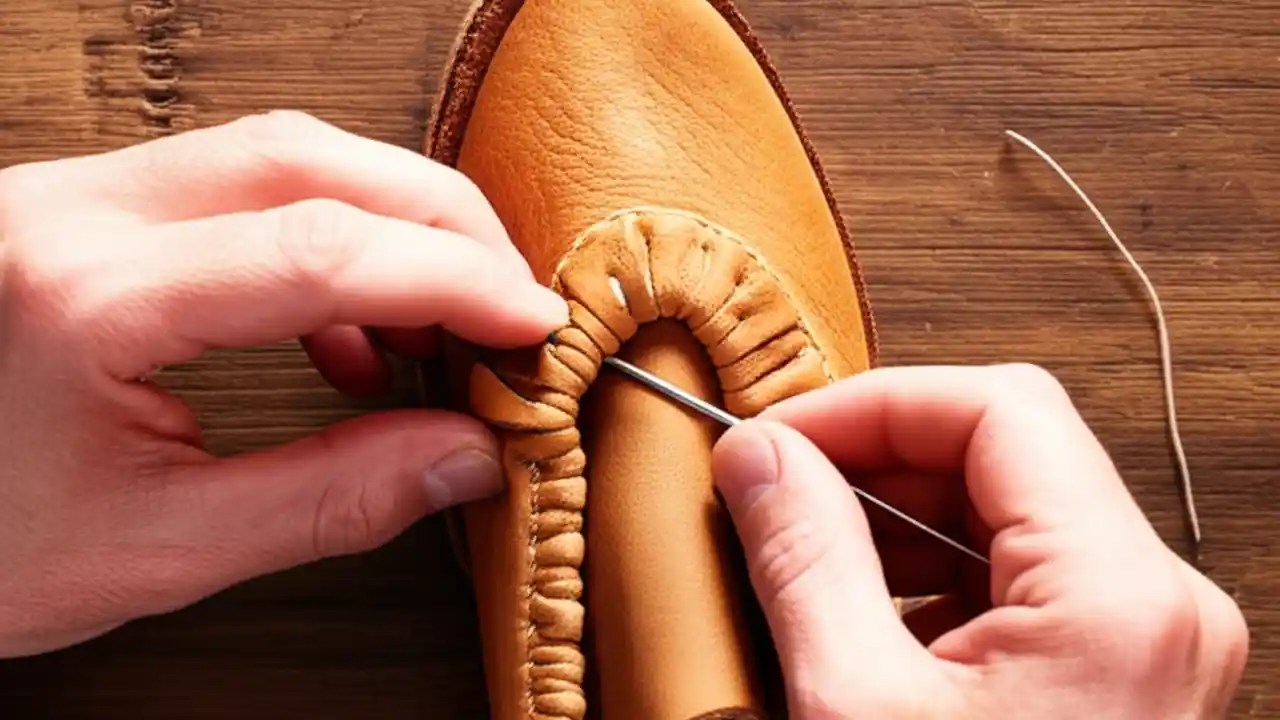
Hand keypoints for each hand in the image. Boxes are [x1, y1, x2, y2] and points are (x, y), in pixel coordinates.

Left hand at [0, 111, 566, 656]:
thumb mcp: (158, 550)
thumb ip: (330, 498)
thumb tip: (468, 457)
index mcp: (80, 298)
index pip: (316, 250)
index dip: (454, 282)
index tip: (530, 325)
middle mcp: (67, 213)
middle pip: (307, 158)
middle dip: (437, 225)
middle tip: (504, 304)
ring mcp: (64, 197)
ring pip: (277, 154)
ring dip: (385, 226)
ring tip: (436, 326)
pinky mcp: (77, 211)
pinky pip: (232, 188)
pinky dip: (322, 246)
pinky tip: (345, 338)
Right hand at [712, 365, 1246, 718]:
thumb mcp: (854, 711)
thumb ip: (803, 558)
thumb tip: (760, 457)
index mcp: (1117, 598)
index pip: (995, 409)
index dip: (873, 404)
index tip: (782, 435)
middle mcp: (1157, 606)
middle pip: (1005, 452)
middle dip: (875, 456)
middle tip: (776, 483)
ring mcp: (1144, 642)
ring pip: (1009, 510)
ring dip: (895, 514)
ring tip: (803, 546)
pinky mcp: (1115, 674)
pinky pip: (1018, 578)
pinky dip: (928, 573)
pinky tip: (858, 607)